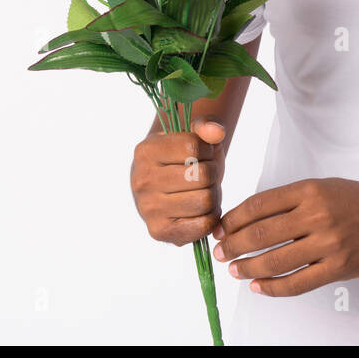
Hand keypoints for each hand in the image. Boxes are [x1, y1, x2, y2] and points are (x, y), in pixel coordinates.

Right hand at [130, 112, 224, 246]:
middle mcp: (142, 180)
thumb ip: (206, 125)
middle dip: (213, 174)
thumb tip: (216, 132)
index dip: (208, 150)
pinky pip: (202, 225)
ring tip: (204, 191)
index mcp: (146, 151)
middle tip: (206, 176)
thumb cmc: (181, 160)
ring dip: (214, 196)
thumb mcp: (192, 136)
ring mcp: (148, 208)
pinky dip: (211, 216)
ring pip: (204, 200)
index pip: (193, 146)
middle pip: (201, 175)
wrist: (162, 189)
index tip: (202, 154)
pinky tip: (202, 209)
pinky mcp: (159, 231)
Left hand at [212, 177, 358, 296]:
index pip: (259, 205)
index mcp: (309, 190)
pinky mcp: (338, 268)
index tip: (220, 228)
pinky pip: (297, 283)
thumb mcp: (323, 186)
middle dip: (233, 245)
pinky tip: (258, 287)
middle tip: (220, 253)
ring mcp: (328, 244)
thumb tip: (250, 217)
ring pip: (275, 261)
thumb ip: (290, 200)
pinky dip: (273, 288)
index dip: (233, 219)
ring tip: (234, 270)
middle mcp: (317, 215)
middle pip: (261, 234)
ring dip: (248, 268)